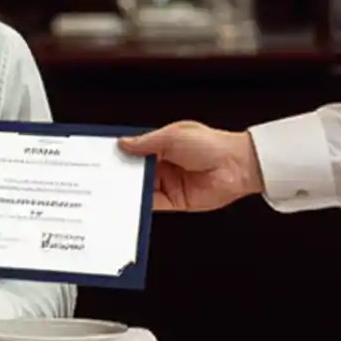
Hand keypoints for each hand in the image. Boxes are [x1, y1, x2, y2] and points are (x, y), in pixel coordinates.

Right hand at [118, 121, 264, 211]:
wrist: (236, 166)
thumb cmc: (212, 145)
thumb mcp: (172, 136)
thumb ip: (146, 142)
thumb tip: (124, 143)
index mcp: (163, 144)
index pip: (135, 149)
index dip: (121, 152)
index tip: (104, 155)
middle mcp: (165, 164)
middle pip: (136, 170)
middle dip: (121, 172)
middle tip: (104, 174)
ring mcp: (169, 183)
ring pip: (141, 187)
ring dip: (129, 189)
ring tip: (113, 189)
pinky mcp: (175, 200)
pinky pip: (153, 203)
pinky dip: (141, 204)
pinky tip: (131, 202)